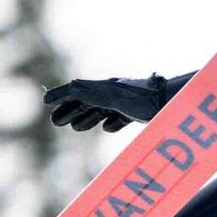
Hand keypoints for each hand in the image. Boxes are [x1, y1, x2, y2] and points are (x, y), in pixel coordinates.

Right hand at [41, 75, 168, 132]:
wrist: (171, 101)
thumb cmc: (144, 99)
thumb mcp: (114, 97)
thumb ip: (93, 94)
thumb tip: (71, 88)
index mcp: (104, 88)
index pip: (76, 91)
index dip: (59, 96)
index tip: (45, 102)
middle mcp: (112, 93)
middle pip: (86, 102)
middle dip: (69, 111)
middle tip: (54, 121)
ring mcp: (126, 102)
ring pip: (100, 110)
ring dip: (85, 118)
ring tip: (75, 127)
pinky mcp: (138, 112)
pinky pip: (120, 117)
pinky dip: (110, 123)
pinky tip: (107, 128)